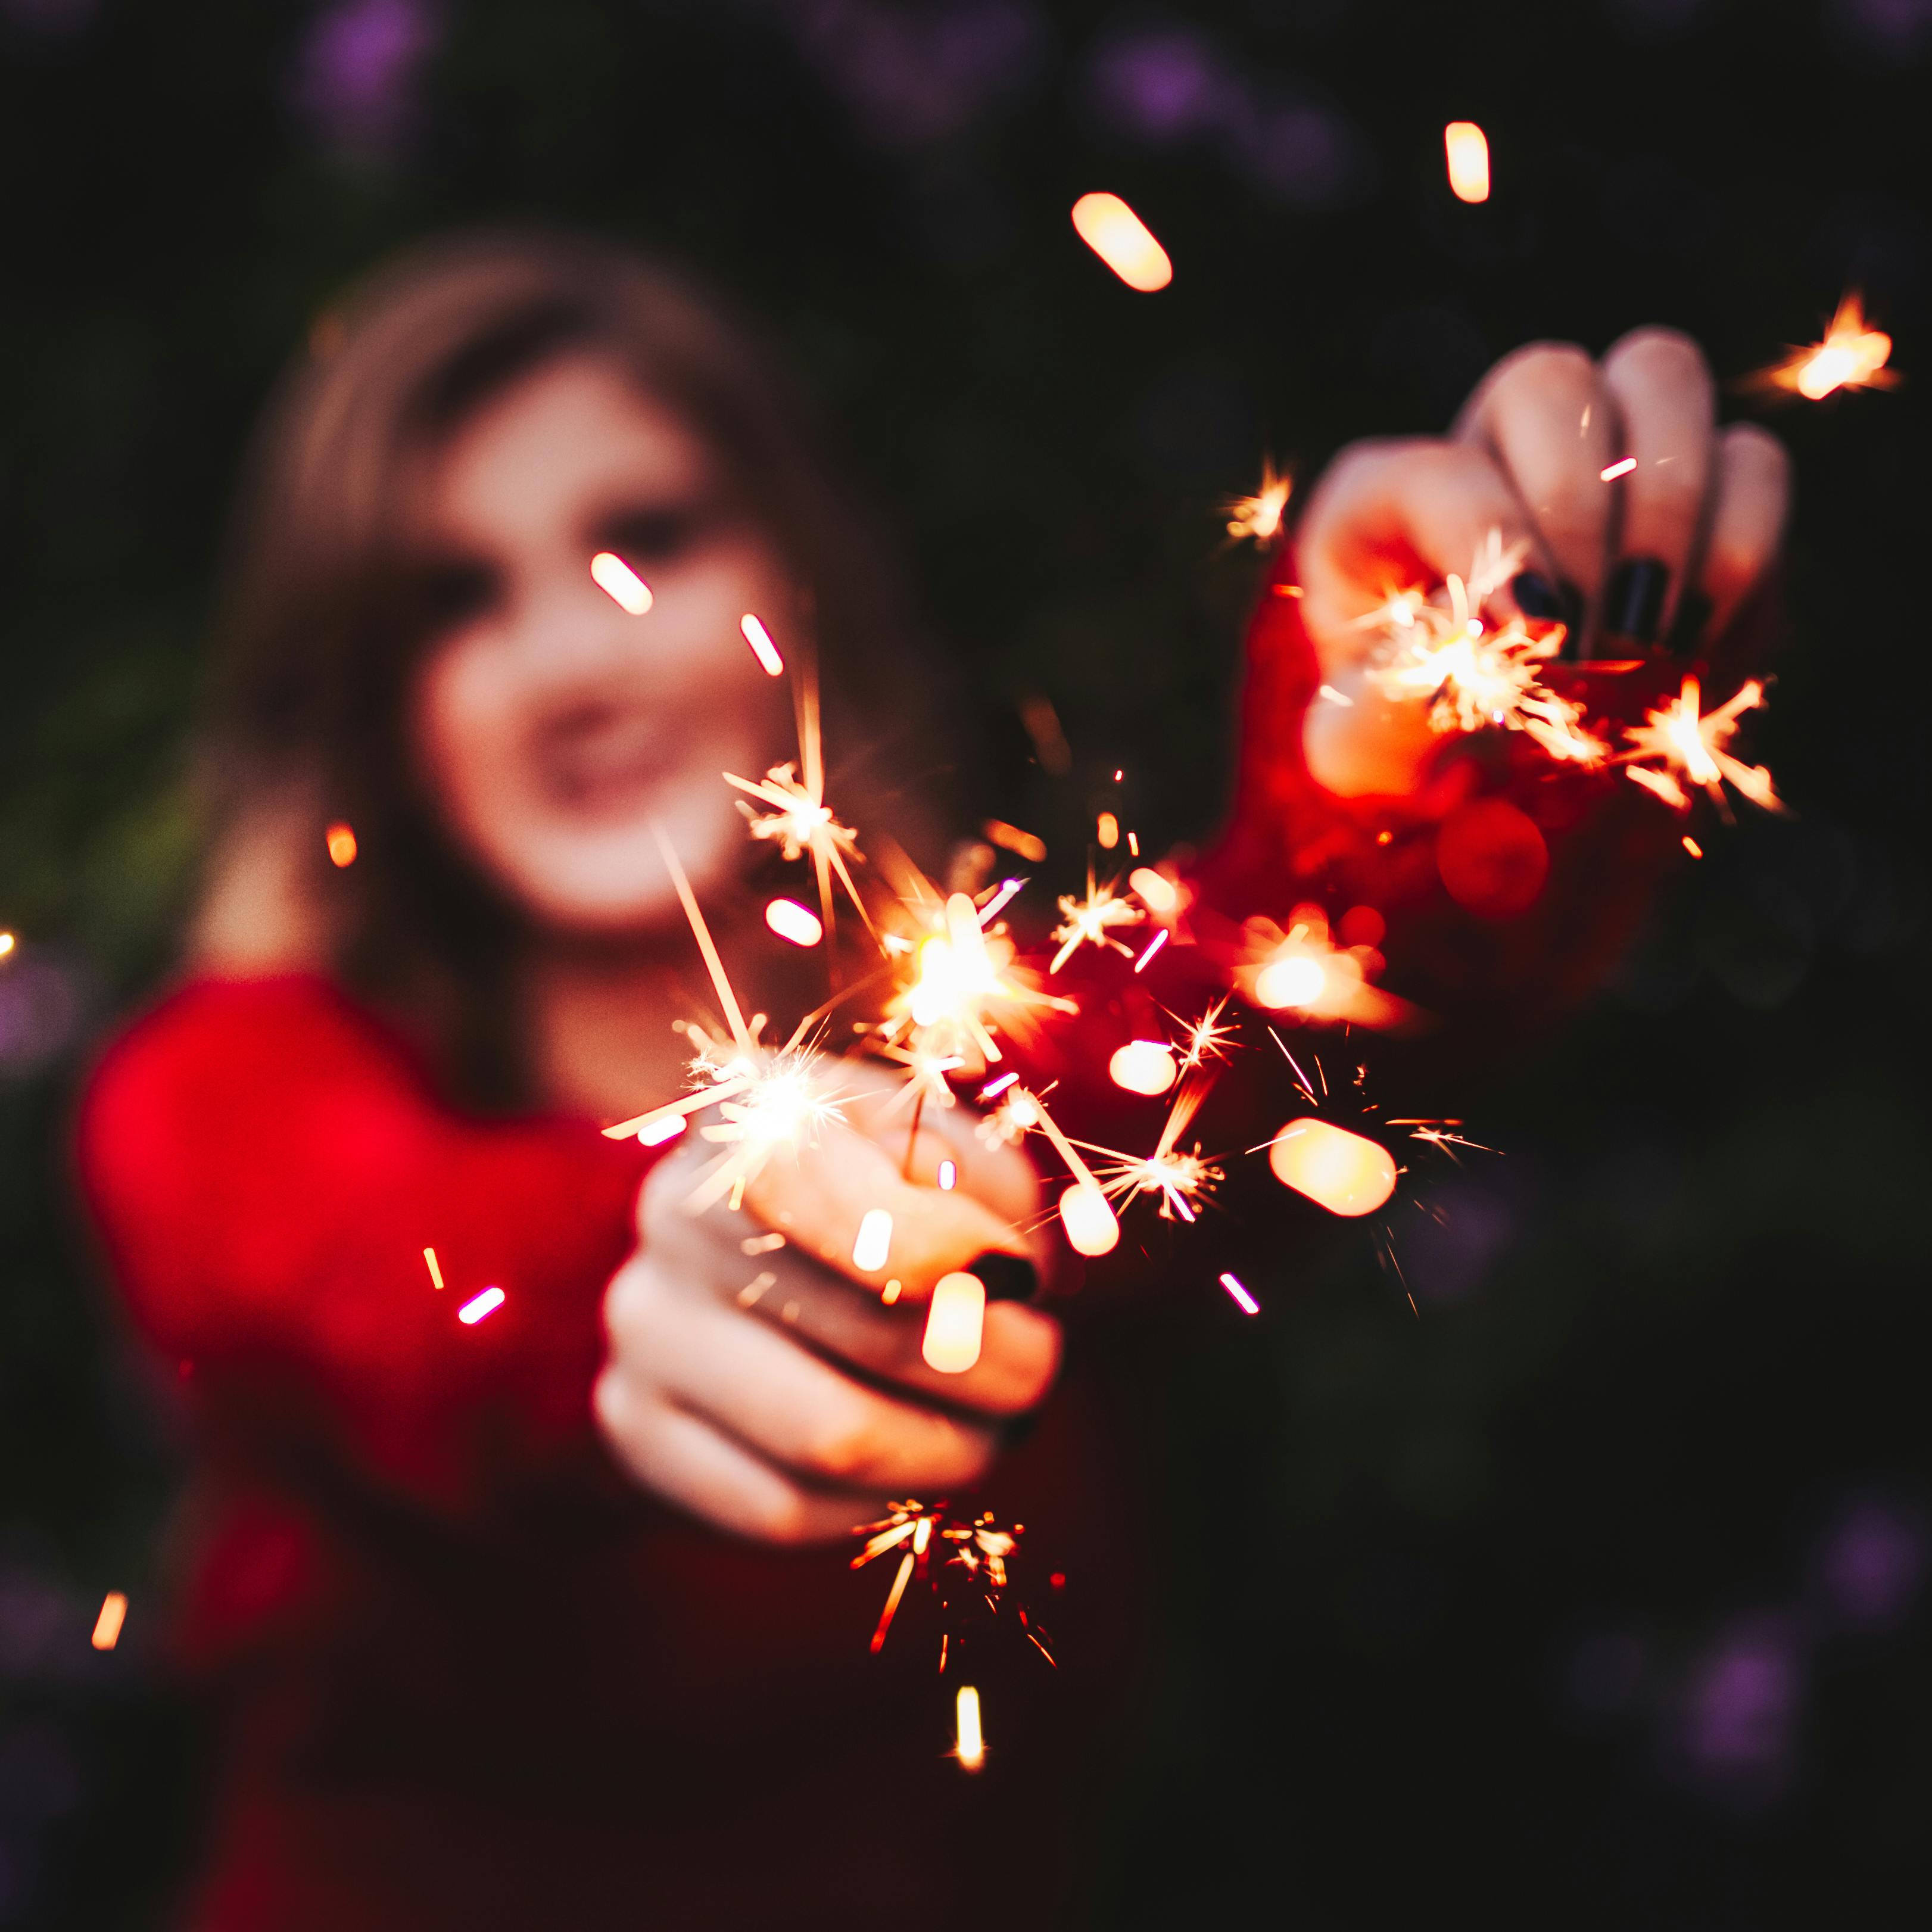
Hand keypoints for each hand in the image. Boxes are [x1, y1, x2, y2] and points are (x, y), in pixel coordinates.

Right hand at [594, 1070, 1059, 1544]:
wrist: (751, 1242)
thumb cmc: (885, 1182)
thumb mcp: (942, 1146)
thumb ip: (988, 1183)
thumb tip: (1007, 1270)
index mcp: (757, 1124)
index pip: (855, 1205)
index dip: (958, 1256)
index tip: (1022, 1278)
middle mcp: (676, 1218)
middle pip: (878, 1334)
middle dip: (998, 1366)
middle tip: (1037, 1363)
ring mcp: (646, 1331)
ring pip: (834, 1439)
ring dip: (954, 1448)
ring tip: (994, 1423)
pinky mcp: (639, 1430)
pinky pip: (782, 1507)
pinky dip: (878, 1501)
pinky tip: (911, 1462)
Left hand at [1296, 328, 1791, 797]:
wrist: (1491, 787)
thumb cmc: (1404, 753)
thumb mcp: (1370, 745)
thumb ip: (1400, 700)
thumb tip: (1500, 634)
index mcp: (1379, 504)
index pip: (1432, 472)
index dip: (1489, 545)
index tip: (1533, 639)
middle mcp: (1488, 449)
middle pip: (1550, 380)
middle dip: (1580, 511)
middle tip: (1587, 636)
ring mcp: (1601, 452)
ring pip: (1663, 376)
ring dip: (1670, 515)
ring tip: (1647, 638)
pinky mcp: (1700, 496)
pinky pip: (1752, 464)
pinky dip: (1739, 551)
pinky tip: (1694, 645)